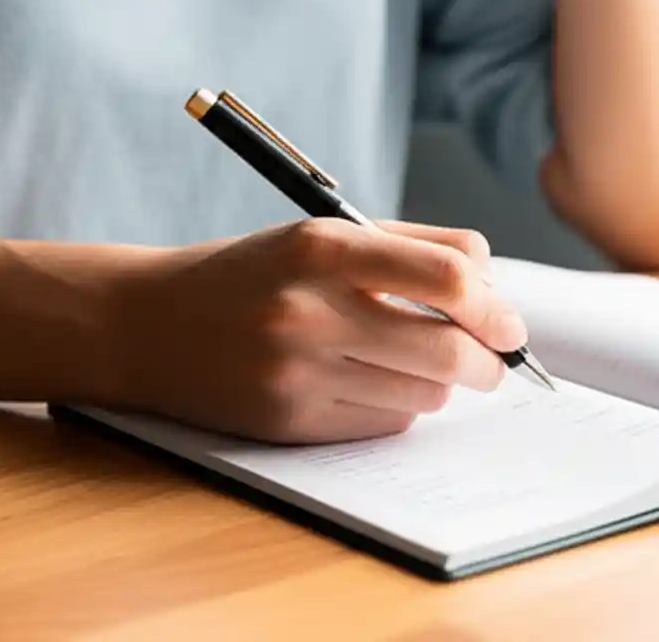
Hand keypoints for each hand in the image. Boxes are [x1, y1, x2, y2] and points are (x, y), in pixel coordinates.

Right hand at [108, 219, 526, 442]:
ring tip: (413, 362)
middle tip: (495, 361)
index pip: (447, 278)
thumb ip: (410, 247)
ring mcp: (296, 373)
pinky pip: (385, 423)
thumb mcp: (320, 234)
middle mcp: (308, 311)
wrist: (148, 324)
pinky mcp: (288, 422)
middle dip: (490, 361)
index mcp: (322, 248)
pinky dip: (398, 406)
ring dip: (440, 382)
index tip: (509, 324)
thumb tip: (492, 286)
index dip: (495, 306)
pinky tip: (368, 383)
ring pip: (424, 393)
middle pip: (449, 349)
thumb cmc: (252, 275)